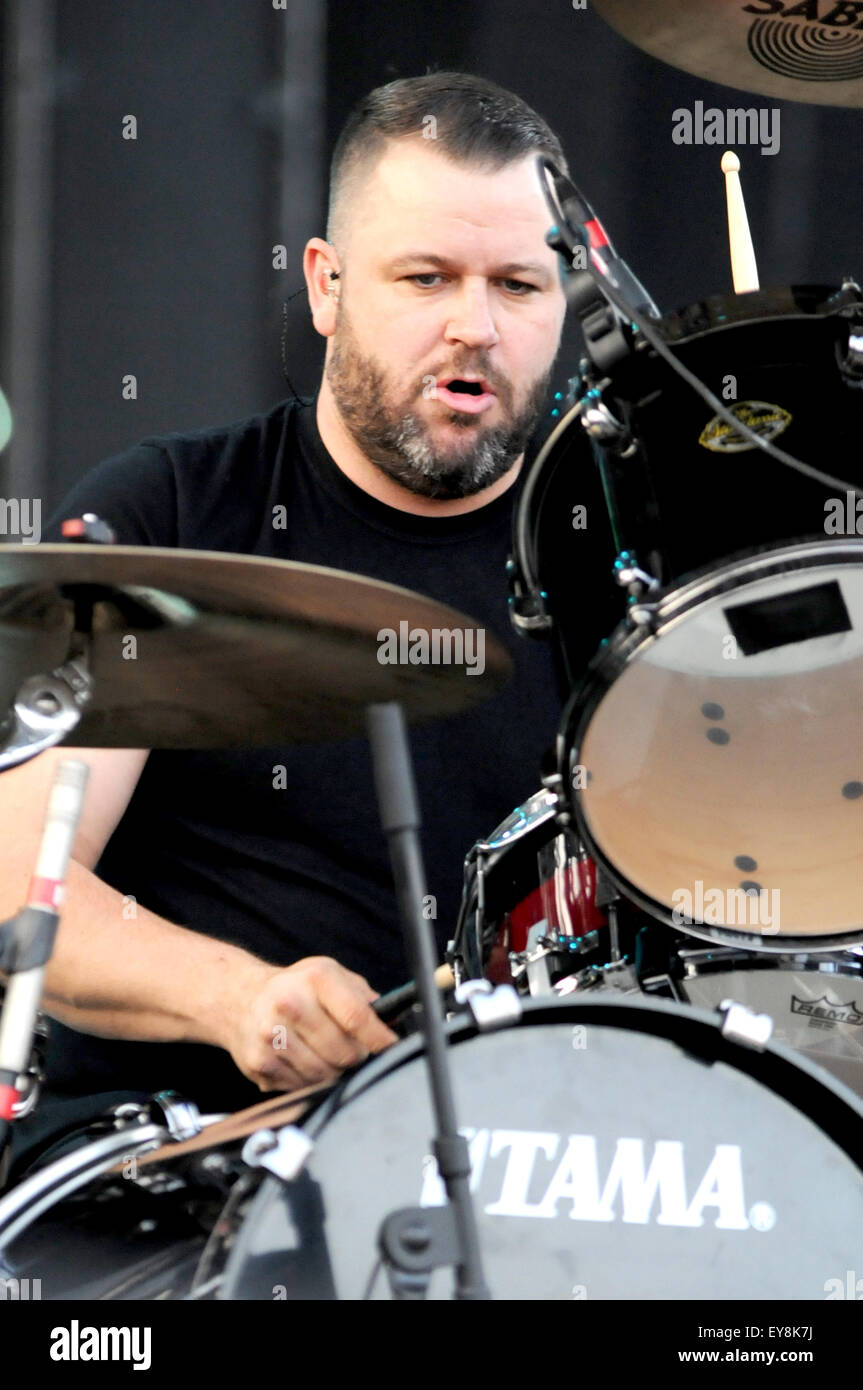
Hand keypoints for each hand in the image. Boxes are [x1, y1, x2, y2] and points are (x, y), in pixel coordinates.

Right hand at [226, 955, 397, 1092]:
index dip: (380, 1039)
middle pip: (344, 1053)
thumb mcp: (330, 976)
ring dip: (334, 1072)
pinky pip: (301, 1086)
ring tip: (326, 1054)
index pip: (357, 1017)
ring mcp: (271, 1035)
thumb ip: (363, 997)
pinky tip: (302, 1060)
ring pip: (324, 1075)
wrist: (241, 999)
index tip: (391, 1049)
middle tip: (353, 1050)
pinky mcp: (259, 1063)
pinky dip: (309, 1080)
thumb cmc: (295, 988)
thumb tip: (392, 1022)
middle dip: (356, 1057)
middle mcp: (290, 1004)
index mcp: (315, 978)